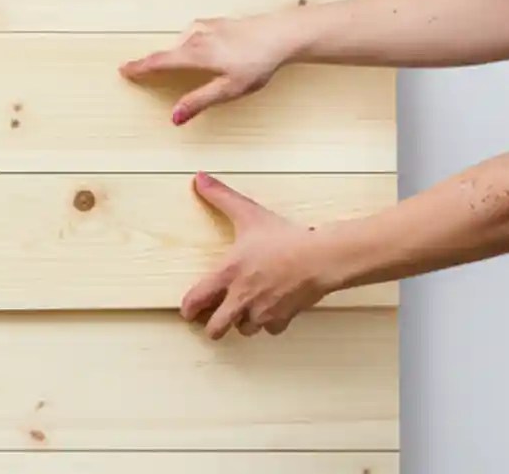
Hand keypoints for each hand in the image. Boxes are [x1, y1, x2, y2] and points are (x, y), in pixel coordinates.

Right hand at [118, 16, 298, 124]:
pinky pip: (193, 34)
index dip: (139, 67)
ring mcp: (206, 26)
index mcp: (194, 54)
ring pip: (181, 42)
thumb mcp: (229, 89)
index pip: (158, 61)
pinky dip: (187, 43)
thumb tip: (174, 117)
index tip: (123, 70)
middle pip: (167, 51)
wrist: (283, 34)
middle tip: (139, 69)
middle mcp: (195, 36)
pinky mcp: (217, 22)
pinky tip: (196, 47)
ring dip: (173, 53)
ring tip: (168, 62)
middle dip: (153, 61)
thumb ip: (199, 101)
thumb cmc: (258, 62)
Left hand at [182, 172, 338, 339]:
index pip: (196, 301)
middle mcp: (241, 298)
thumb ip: (221, 196)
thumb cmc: (284, 238)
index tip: (188, 312)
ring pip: (244, 330)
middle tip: (215, 319)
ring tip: (245, 310)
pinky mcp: (283, 318)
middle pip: (216, 329)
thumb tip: (199, 178)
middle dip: (213, 326)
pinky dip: (269, 323)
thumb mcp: (248, 214)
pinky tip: (271, 309)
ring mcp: (262, 312)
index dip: (188, 309)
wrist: (320, 257)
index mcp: (227, 275)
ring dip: (242, 323)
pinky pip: (270, 330)